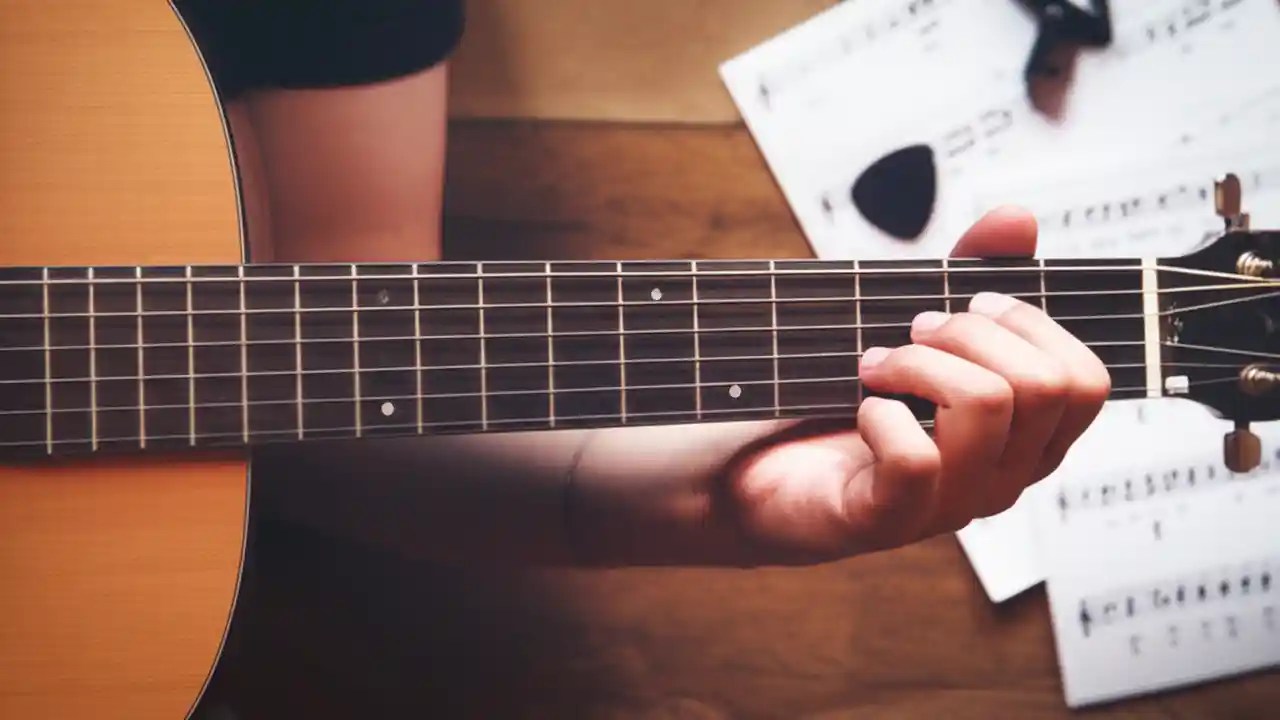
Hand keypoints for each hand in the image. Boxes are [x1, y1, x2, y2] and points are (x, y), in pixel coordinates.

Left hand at [724, 207, 1110, 559]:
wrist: (763, 470)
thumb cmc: (846, 400)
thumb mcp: (914, 333)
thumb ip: (969, 277)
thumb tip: (1017, 218)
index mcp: (1025, 439)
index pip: (1086, 382)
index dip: (1032, 324)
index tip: (968, 304)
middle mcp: (1003, 478)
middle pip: (1044, 386)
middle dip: (970, 333)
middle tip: (910, 331)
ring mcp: (951, 506)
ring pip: (987, 408)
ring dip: (919, 363)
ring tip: (874, 365)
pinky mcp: (890, 520)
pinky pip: (916, 460)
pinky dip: (879, 415)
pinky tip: (859, 411)